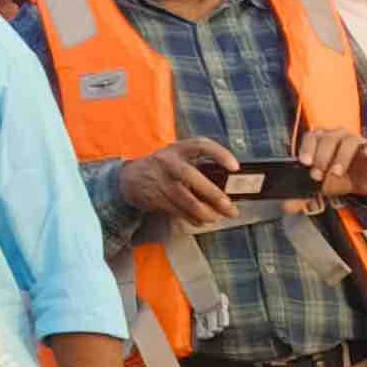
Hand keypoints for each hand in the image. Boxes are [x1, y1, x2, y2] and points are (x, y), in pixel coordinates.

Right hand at [116, 138, 241, 227]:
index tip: (235, 167)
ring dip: (205, 212)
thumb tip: (232, 192)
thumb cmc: (167, 169)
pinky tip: (201, 221)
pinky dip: (193, 218)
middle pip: (191, 176)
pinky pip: (178, 211)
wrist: (131, 177)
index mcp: (179, 149)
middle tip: (230, 208)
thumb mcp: (181, 159)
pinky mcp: (155, 196)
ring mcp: (160, 179)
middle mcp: (168, 161)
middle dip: (213, 194)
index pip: (200, 145)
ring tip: (216, 217)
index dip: (219, 154)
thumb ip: (202, 169)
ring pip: (185, 199)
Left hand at [293, 124, 366, 202]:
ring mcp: (357, 140)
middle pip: (328, 138)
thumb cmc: (342, 180)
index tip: (305, 163)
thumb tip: (288, 207)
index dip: (307, 149)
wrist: (365, 185)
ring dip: (341, 157)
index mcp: (323, 139)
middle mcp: (338, 135)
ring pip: (348, 141)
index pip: (312, 137)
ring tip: (337, 173)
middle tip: (318, 175)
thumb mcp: (322, 186)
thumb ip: (305, 193)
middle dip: (321, 157)